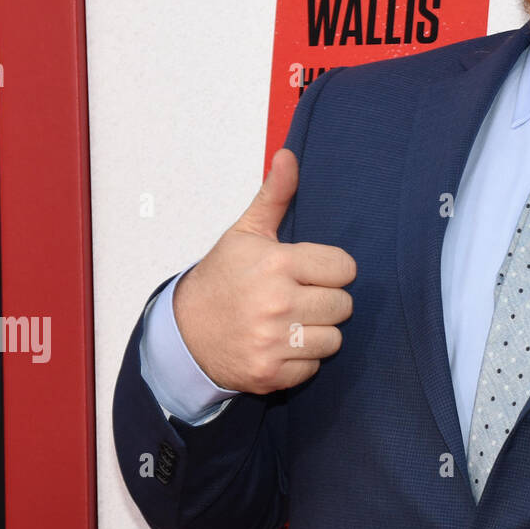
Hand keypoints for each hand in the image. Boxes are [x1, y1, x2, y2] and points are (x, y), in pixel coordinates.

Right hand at [173, 148, 355, 394]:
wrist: (184, 333)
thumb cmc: (223, 277)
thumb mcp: (246, 234)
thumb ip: (274, 195)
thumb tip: (288, 155)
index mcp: (276, 264)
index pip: (345, 268)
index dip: (332, 269)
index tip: (312, 271)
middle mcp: (276, 304)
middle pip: (344, 305)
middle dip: (327, 301)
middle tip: (301, 297)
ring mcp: (272, 342)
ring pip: (334, 338)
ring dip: (319, 332)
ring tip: (292, 321)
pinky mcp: (270, 374)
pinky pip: (315, 366)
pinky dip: (303, 359)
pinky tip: (281, 345)